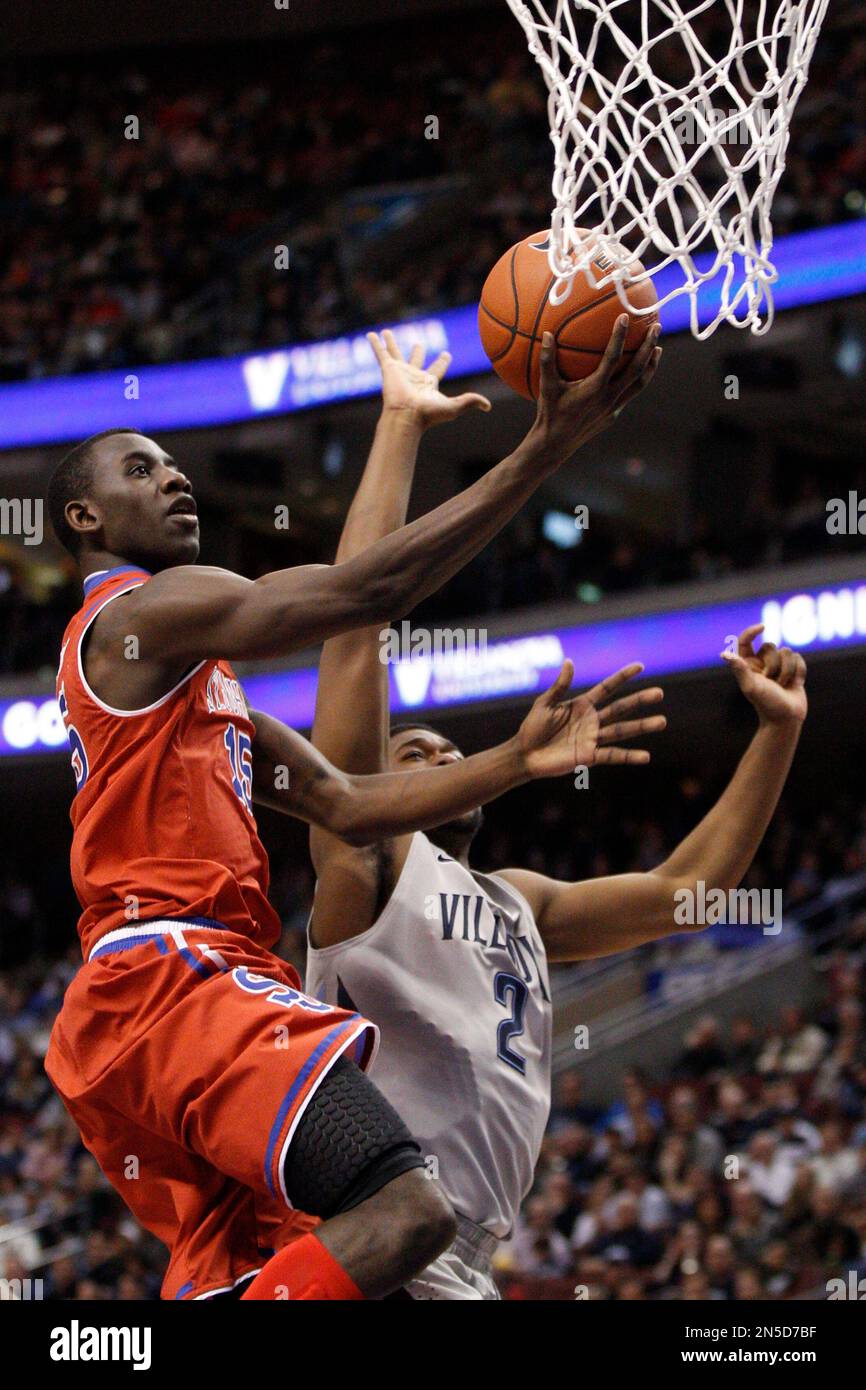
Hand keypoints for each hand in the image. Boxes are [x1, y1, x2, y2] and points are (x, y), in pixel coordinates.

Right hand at [368, 329, 490, 429]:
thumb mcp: (454, 407)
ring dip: (391, 343)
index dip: (443, 362)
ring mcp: (400, 373)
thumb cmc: (428, 414)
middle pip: (416, 361)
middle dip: (418, 352)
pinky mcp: (388, 370)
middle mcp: (413, 376)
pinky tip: (371, 335)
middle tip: (419, 344)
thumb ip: (470, 402)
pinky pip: (381, 354)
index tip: (447, 354)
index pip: (437, 369)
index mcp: (428, 383)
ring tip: (387, 332)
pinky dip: (376, 344)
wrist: (407, 416)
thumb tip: (488, 406)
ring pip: (395, 353)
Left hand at [516, 660, 665, 779]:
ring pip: (622, 731)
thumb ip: (560, 686)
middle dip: (640, 700)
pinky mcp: (589, 757)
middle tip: (659, 693)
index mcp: (582, 705)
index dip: (623, 677)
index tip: (640, 666)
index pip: (607, 688)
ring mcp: (592, 739)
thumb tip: (569, 661)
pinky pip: (613, 755)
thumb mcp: (545, 703)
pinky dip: (629, 756)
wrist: (525, 755)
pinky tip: (646, 756)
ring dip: (642, 726)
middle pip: (621, 708)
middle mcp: (592, 721)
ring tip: (662, 721)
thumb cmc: (532, 728)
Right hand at [527, 316, 661, 465]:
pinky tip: (639, 370)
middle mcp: (609, 397)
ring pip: (640, 383)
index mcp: (594, 388)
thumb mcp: (546, 386)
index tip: (624, 317)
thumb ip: (547, 360)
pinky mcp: (614, 414)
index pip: (612, 357)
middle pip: (636, 369)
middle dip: (648, 347)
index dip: (619, 336)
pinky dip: (639, 379)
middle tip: (656, 327)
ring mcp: (614, 407)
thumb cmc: (549, 413)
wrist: (556, 444)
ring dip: (651, 365)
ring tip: (658, 348)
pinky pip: (631, 393)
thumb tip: (547, 333)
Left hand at [721, 625, 807, 725]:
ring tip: (783, 685)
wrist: (785, 719)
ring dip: (787, 670)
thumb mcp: (751, 687)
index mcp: (748, 665)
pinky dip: (799, 672)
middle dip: (774, 664)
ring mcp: (779, 667)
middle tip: (771, 682)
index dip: (752, 631)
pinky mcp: (793, 670)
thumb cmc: (766, 704)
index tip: (762, 627)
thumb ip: (740, 669)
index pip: (745, 641)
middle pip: (771, 646)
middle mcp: (762, 663)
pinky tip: (795, 684)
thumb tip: (724, 654)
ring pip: (788, 652)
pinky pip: (799, 659)